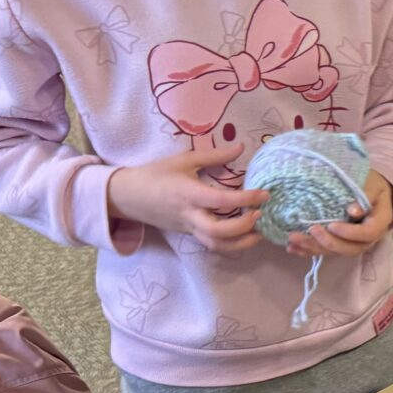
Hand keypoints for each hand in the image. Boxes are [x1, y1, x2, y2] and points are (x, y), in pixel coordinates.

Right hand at [108, 143, 269, 254]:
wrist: (128, 196)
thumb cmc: (156, 174)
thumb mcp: (184, 160)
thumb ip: (215, 156)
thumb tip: (242, 147)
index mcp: (188, 193)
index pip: (220, 201)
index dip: (245, 199)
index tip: (264, 194)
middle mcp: (189, 215)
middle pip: (217, 232)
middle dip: (243, 227)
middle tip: (261, 215)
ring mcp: (188, 228)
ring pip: (215, 245)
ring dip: (241, 243)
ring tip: (260, 232)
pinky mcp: (189, 235)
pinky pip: (211, 245)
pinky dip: (231, 245)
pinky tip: (246, 235)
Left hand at [286, 169, 392, 257]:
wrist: (371, 188)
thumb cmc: (372, 182)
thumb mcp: (373, 183)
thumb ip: (366, 195)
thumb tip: (353, 211)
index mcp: (379, 222)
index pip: (368, 233)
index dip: (350, 233)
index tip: (332, 225)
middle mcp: (369, 238)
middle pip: (351, 248)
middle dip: (329, 242)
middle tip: (311, 229)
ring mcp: (354, 242)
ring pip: (336, 252)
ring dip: (314, 248)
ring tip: (294, 238)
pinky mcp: (340, 243)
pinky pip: (326, 251)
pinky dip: (308, 251)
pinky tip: (292, 248)